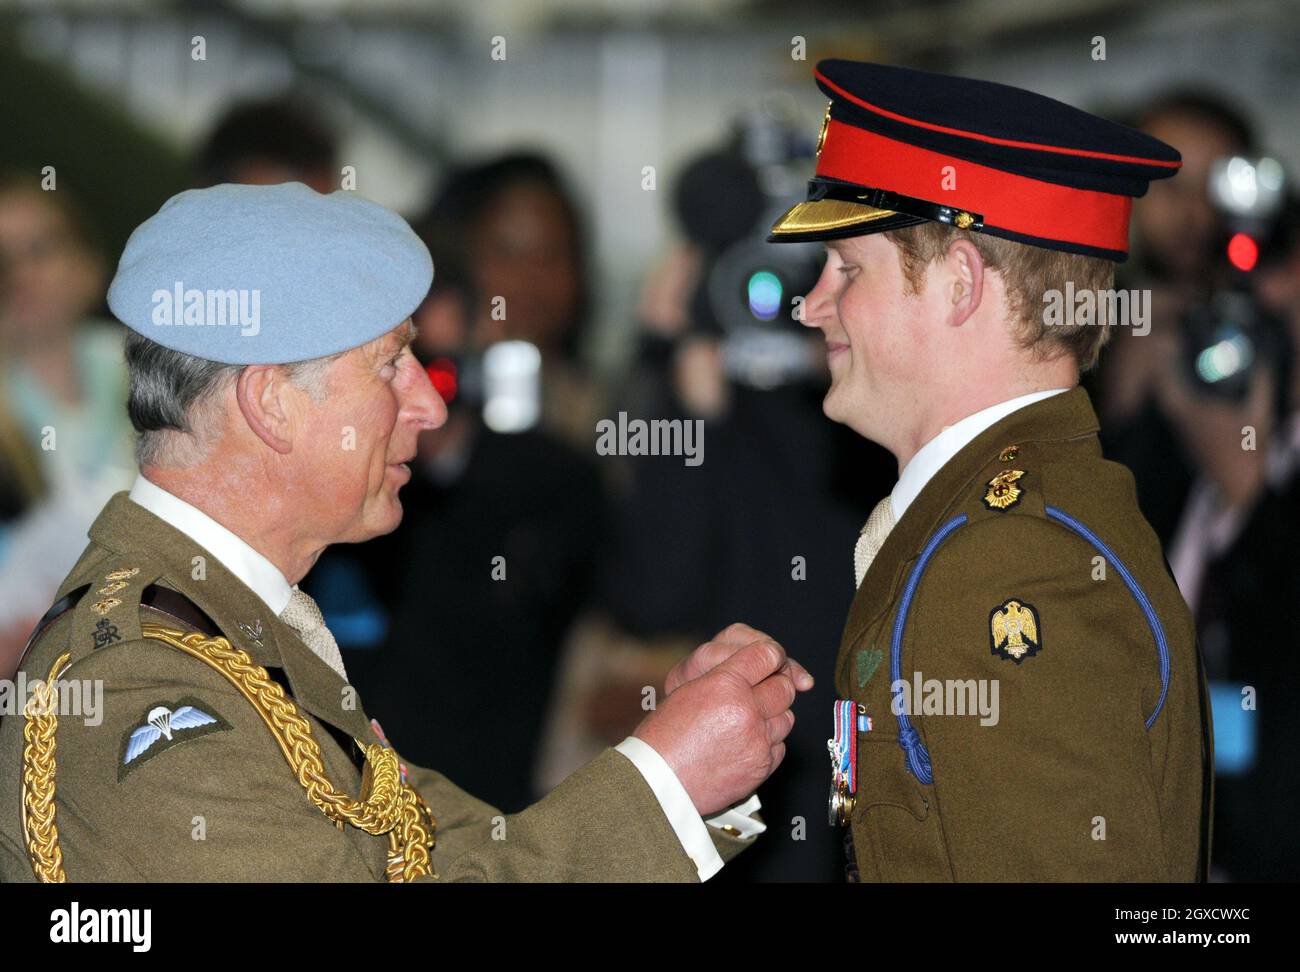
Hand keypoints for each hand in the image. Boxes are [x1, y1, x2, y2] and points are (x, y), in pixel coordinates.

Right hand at [633, 627, 812, 815]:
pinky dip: (769, 742)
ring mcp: (757, 741)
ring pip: (786, 717)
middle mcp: (746, 710)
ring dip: (774, 715)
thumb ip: (725, 677)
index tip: (772, 659)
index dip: (772, 655)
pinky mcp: (761, 766)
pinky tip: (748, 742)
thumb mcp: (688, 690)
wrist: (658, 781)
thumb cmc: (665, 735)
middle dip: (776, 685)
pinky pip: (779, 746)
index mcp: (724, 685)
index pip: (767, 655)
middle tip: (764, 689)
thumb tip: (754, 670)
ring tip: (752, 719)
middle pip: (784, 687)